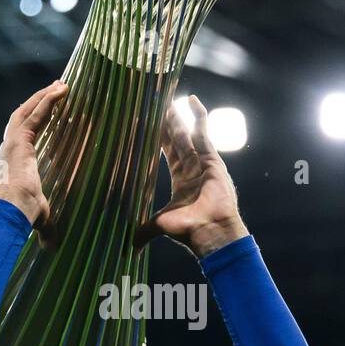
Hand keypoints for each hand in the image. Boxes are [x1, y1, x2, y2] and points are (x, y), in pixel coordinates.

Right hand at [0, 81, 65, 241]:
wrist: (13, 211)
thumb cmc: (23, 216)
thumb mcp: (40, 217)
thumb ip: (47, 226)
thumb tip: (52, 247)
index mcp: (14, 162)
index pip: (26, 135)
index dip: (38, 121)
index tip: (51, 111)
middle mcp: (9, 148)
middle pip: (24, 117)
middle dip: (40, 102)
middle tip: (57, 89)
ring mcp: (12, 142)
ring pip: (27, 111)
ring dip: (44, 96)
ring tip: (61, 85)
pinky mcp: (19, 139)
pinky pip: (34, 114)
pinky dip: (47, 100)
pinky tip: (60, 91)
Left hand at [134, 96, 248, 257]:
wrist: (209, 231)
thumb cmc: (189, 230)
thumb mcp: (161, 224)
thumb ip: (146, 230)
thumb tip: (131, 244)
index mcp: (182, 180)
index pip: (169, 153)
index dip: (158, 138)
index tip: (148, 124)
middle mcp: (193, 169)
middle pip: (178, 140)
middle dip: (168, 124)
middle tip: (158, 105)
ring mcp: (204, 163)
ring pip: (188, 134)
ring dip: (178, 118)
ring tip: (168, 101)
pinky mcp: (212, 159)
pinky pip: (204, 133)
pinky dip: (199, 116)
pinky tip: (191, 100)